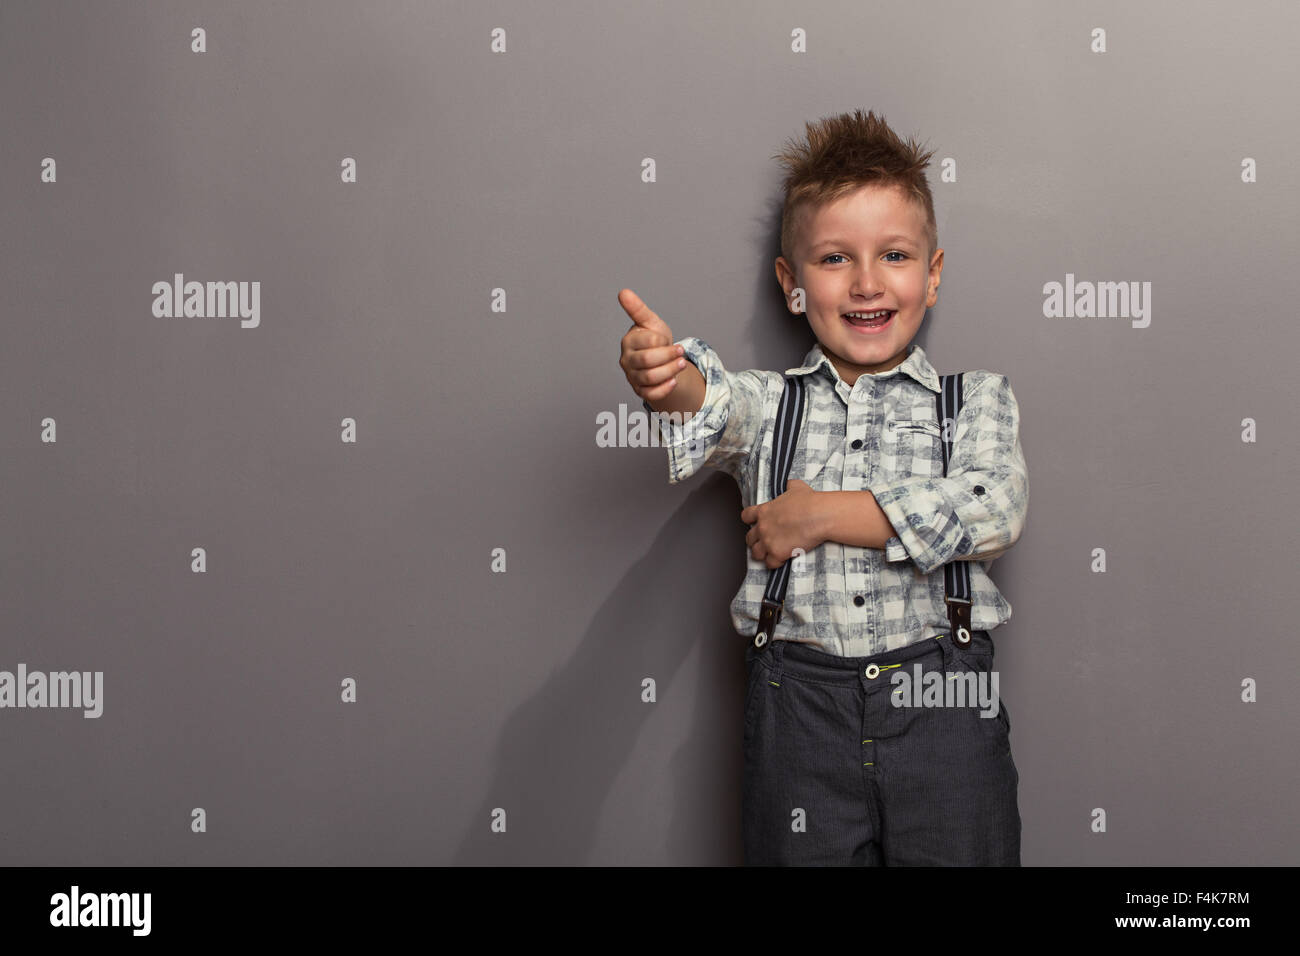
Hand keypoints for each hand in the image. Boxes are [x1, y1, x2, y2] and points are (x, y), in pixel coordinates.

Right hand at [617, 288, 683, 402]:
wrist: (660, 359)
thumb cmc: (654, 338)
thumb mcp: (650, 322)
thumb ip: (637, 309)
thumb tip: (623, 292)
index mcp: (629, 341)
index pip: (648, 342)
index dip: (663, 342)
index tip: (673, 342)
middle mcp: (626, 360)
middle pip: (647, 361)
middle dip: (669, 357)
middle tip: (681, 353)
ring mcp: (632, 376)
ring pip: (650, 378)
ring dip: (670, 371)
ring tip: (682, 364)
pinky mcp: (640, 391)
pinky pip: (651, 394)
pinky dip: (665, 389)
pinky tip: (674, 381)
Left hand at [740, 479, 824, 568]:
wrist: (819, 515)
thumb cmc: (809, 502)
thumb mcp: (797, 488)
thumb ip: (789, 486)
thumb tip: (790, 483)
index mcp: (764, 511)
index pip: (746, 516)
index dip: (750, 520)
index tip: (756, 523)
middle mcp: (763, 527)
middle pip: (749, 538)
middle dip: (756, 540)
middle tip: (765, 541)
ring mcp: (768, 541)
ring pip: (756, 553)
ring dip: (762, 554)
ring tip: (770, 554)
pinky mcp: (777, 553)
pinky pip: (769, 564)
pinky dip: (774, 563)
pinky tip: (780, 560)